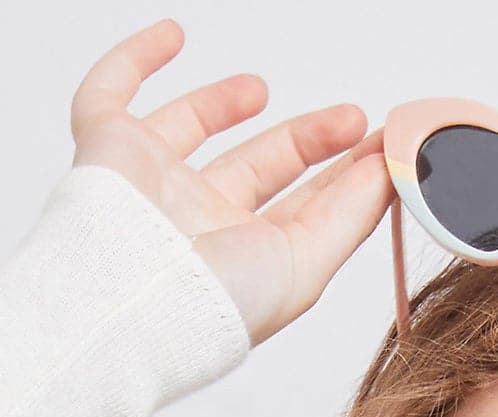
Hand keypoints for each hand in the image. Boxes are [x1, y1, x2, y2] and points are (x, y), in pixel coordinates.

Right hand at [68, 20, 389, 343]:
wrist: (130, 296)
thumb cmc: (211, 300)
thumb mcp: (306, 263)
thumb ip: (352, 214)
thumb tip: (391, 168)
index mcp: (241, 257)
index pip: (301, 210)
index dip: (340, 178)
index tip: (378, 149)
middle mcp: (196, 221)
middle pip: (254, 170)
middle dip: (302, 142)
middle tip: (350, 119)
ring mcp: (150, 181)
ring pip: (187, 131)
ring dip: (222, 104)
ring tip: (259, 88)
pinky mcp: (106, 144)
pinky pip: (112, 90)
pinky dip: (136, 57)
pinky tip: (171, 35)